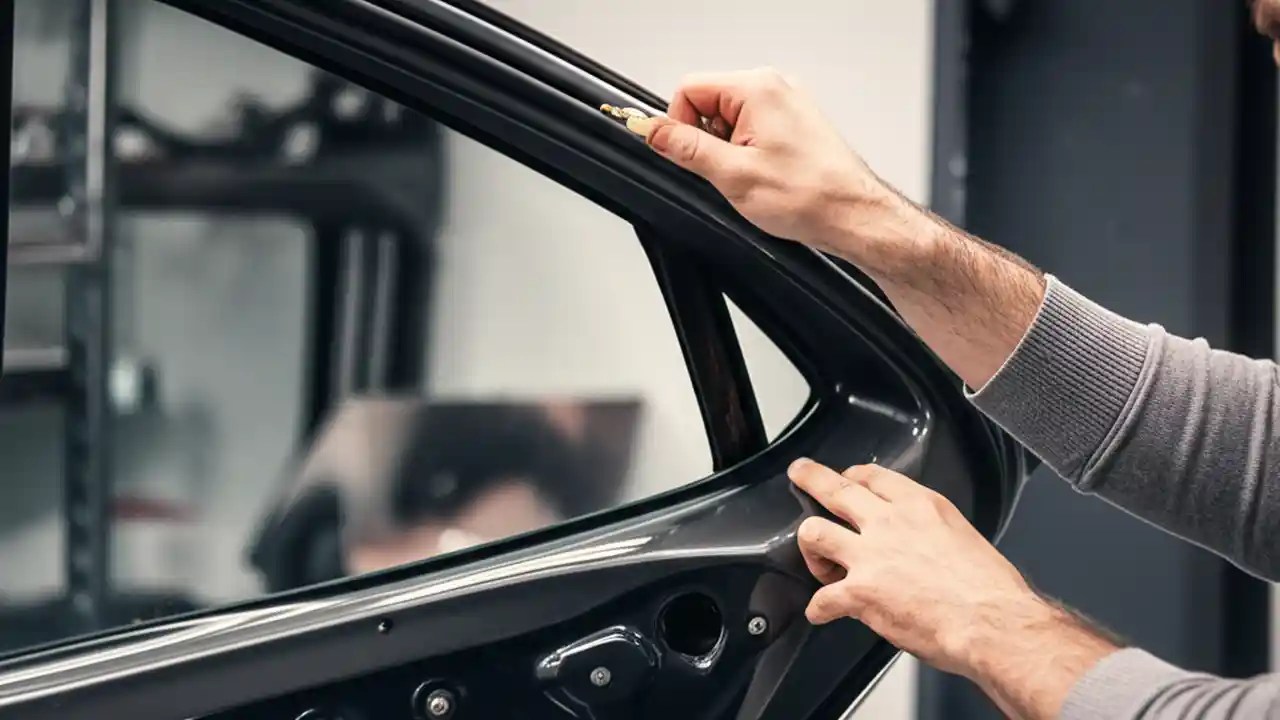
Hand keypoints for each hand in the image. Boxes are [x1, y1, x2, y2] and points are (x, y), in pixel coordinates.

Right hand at [633, 68, 935, 274]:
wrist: (851, 215)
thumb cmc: (808, 195)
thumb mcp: (731, 175)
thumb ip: (685, 148)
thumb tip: (652, 131)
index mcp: (757, 89)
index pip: (689, 90)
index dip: (679, 126)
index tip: (688, 156)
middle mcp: (773, 89)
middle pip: (707, 103)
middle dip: (706, 141)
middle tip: (726, 173)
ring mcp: (784, 105)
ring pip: (728, 120)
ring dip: (727, 151)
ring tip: (751, 178)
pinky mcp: (791, 124)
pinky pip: (750, 130)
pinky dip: (746, 154)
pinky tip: (763, 177)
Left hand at [789, 458, 1055, 674]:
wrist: (993, 622)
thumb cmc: (990, 589)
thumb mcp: (964, 536)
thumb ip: (932, 531)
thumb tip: (922, 545)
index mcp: (920, 506)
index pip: (874, 476)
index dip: (854, 477)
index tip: (849, 480)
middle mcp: (890, 523)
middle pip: (835, 490)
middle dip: (811, 478)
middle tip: (799, 473)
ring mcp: (870, 556)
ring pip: (814, 533)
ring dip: (810, 548)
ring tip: (817, 562)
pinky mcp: (859, 592)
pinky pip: (822, 598)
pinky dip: (819, 609)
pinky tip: (821, 613)